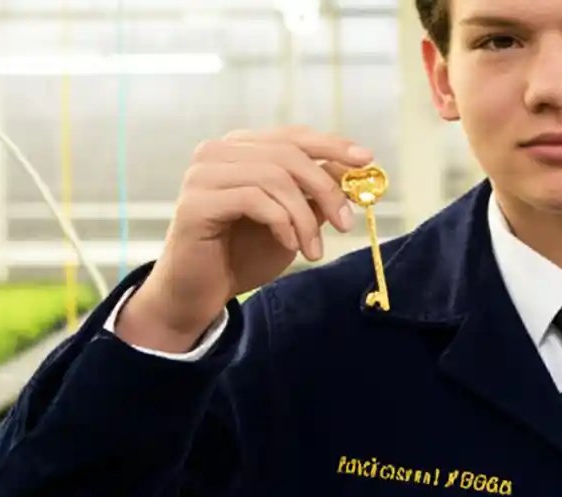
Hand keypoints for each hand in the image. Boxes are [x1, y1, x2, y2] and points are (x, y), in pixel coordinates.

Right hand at [117, 126, 373, 351]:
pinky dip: (282, 223)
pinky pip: (254, 200)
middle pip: (288, 154)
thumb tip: (352, 173)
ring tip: (313, 250)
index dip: (332, 145)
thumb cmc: (243, 256)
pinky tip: (289, 245)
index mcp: (240, 149)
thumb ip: (314, 196)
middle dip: (326, 189)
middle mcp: (218, 152)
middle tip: (345, 224)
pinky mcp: (196, 201)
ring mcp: (202, 174)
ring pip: (275, 177)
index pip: (293, 136)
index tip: (366, 160)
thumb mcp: (292, 221)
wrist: (200, 294)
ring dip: (304, 217)